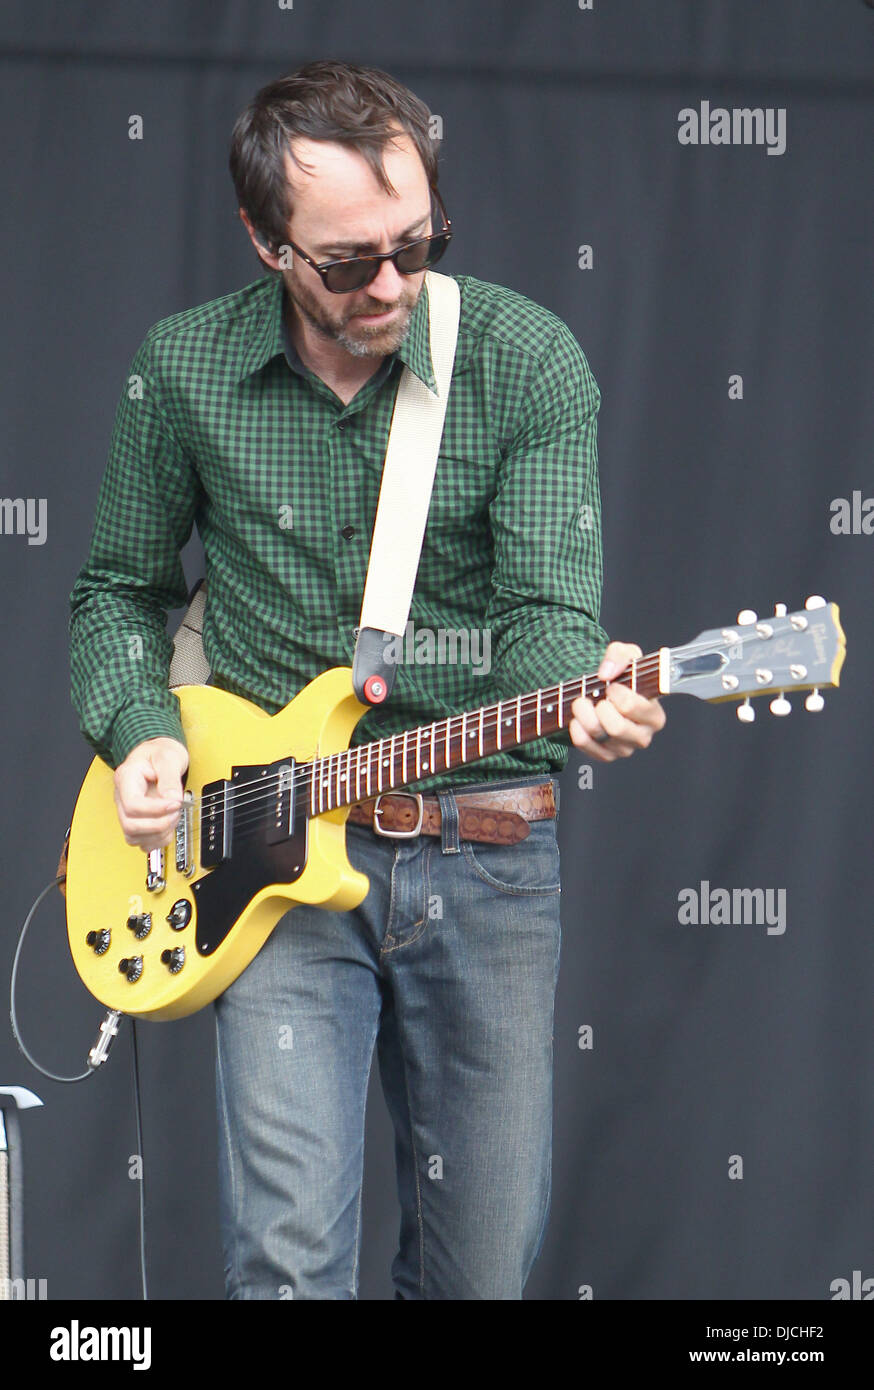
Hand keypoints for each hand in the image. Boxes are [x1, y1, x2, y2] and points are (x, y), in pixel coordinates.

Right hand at [113, 737, 189, 849]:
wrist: (157, 754)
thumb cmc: (160, 753)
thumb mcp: (168, 757)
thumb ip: (170, 778)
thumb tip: (172, 799)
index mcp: (126, 777)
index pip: (132, 804)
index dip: (155, 810)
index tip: (174, 804)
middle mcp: (122, 796)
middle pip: (129, 825)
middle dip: (158, 824)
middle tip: (175, 811)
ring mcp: (126, 810)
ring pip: (133, 836)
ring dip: (158, 834)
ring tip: (173, 817)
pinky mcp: (136, 819)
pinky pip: (140, 840)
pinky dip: (156, 840)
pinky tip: (168, 827)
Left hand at [569, 641, 665, 761]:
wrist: (605, 692)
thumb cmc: (622, 676)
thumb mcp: (625, 654)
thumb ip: (619, 655)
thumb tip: (607, 673)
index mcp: (654, 714)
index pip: (631, 706)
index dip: (615, 693)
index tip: (612, 686)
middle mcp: (643, 735)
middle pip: (616, 727)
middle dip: (598, 707)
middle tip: (593, 696)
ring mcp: (625, 748)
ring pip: (599, 736)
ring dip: (583, 715)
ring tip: (582, 704)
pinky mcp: (607, 755)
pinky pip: (586, 746)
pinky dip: (577, 731)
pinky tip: (577, 720)